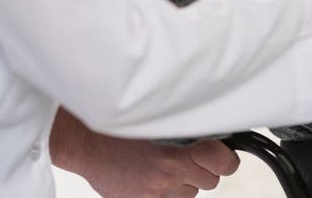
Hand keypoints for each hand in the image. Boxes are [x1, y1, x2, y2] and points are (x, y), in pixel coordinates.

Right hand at [51, 109, 238, 197]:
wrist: (85, 145)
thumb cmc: (116, 126)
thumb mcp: (154, 122)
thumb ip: (181, 130)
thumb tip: (207, 132)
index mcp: (171, 159)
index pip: (220, 163)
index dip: (226, 158)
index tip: (225, 153)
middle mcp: (165, 183)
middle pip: (209, 182)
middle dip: (203, 167)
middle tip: (189, 152)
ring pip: (190, 194)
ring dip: (185, 181)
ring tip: (166, 162)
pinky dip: (168, 190)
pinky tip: (154, 175)